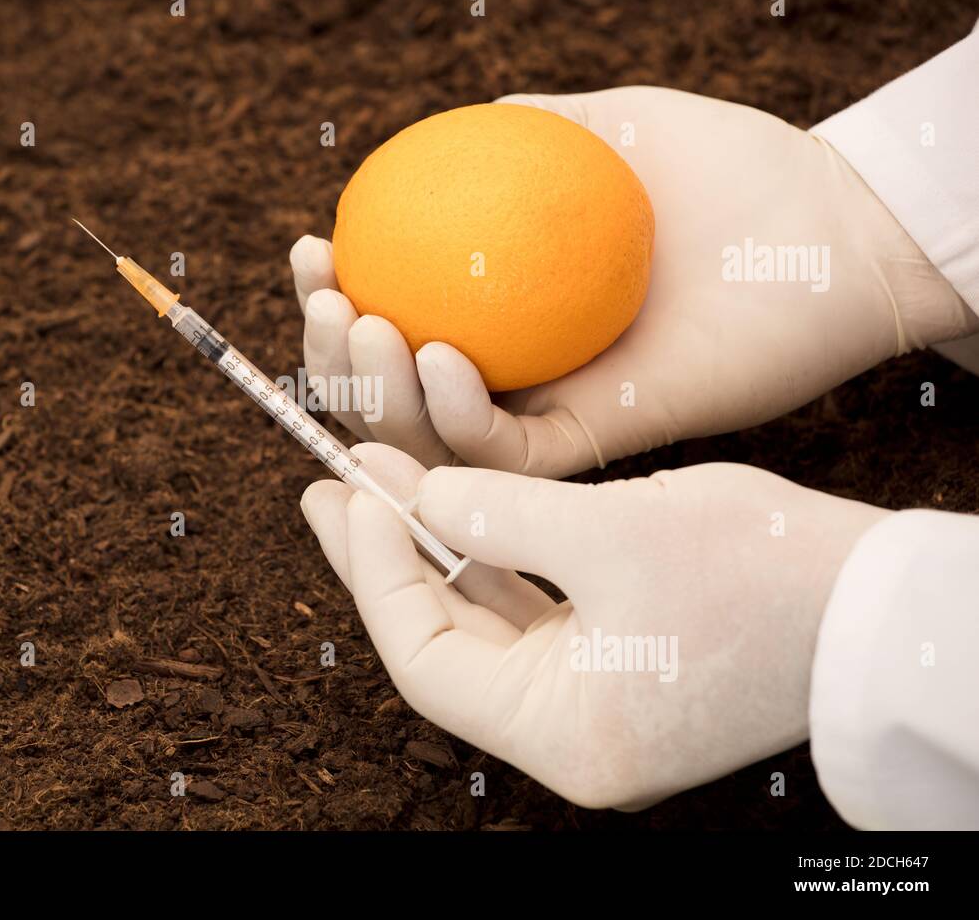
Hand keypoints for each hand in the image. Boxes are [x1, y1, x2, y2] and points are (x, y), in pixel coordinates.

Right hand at [292, 87, 977, 475]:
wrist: (826, 222)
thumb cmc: (731, 167)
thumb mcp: (613, 125)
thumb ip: (534, 130)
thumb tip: (458, 128)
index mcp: (510, 312)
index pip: (399, 322)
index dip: (336, 299)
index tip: (310, 251)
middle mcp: (523, 370)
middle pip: (395, 394)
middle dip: (332, 358)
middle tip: (323, 299)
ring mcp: (557, 411)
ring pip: (433, 440)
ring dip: (374, 393)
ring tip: (358, 324)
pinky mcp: (601, 443)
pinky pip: (507, 453)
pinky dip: (456, 419)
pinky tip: (435, 355)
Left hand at [300, 442, 887, 807]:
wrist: (884, 603)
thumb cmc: (764, 575)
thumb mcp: (612, 533)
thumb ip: (497, 518)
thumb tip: (415, 496)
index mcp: (562, 734)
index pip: (424, 657)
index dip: (374, 573)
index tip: (346, 494)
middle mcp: (569, 733)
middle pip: (444, 642)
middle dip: (388, 558)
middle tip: (333, 486)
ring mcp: (594, 699)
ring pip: (483, 621)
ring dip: (432, 551)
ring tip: (375, 483)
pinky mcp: (619, 661)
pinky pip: (529, 611)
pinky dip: (489, 557)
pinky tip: (450, 503)